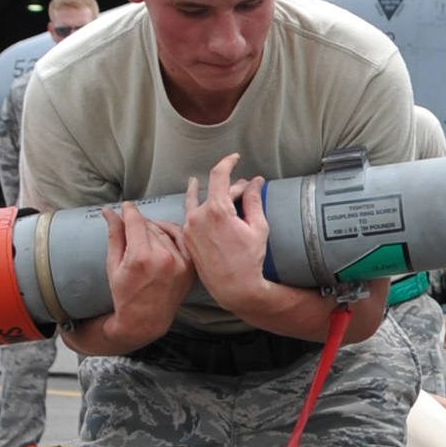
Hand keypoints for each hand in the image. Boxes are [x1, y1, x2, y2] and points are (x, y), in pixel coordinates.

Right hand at [84, 203, 190, 349]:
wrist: (146, 320)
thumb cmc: (125, 295)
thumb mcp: (113, 265)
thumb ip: (115, 235)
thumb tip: (110, 212)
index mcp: (141, 258)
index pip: (136, 222)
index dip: (129, 211)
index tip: (125, 206)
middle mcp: (164, 258)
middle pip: (150, 226)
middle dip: (139, 223)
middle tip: (132, 223)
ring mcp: (180, 263)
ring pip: (165, 231)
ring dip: (155, 229)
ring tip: (144, 234)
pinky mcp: (190, 267)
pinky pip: (182, 240)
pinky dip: (173, 234)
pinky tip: (163, 234)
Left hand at [182, 153, 272, 308]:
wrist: (234, 288)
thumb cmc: (249, 260)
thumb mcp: (258, 227)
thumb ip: (254, 201)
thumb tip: (255, 182)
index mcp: (217, 210)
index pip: (219, 175)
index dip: (228, 162)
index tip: (235, 158)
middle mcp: (198, 216)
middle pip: (214, 191)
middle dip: (231, 188)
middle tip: (245, 189)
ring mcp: (190, 229)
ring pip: (196, 203)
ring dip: (200, 193)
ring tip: (194, 183)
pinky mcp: (187, 240)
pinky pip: (190, 218)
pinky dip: (194, 210)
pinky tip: (193, 207)